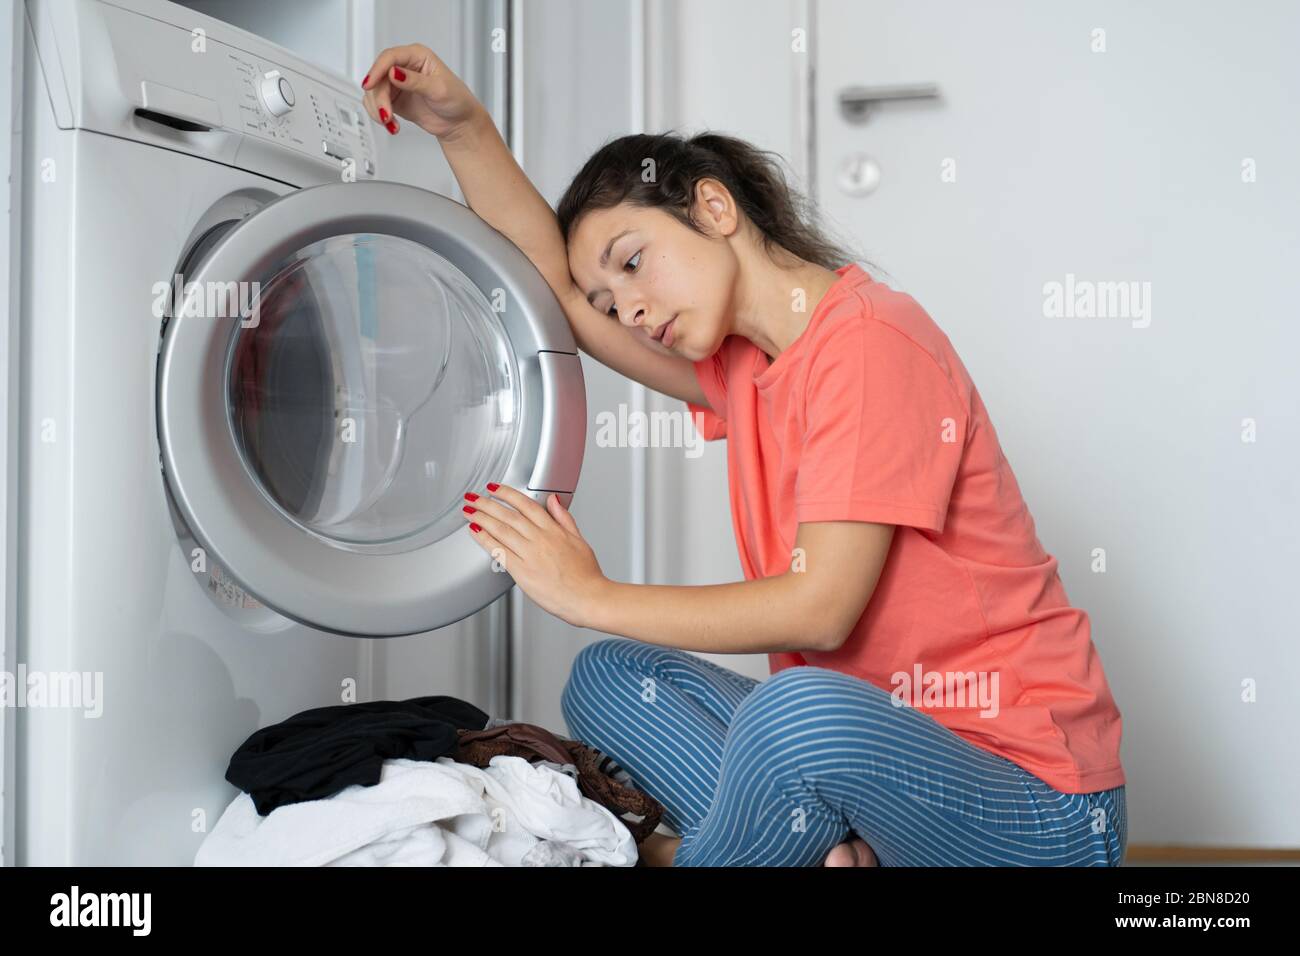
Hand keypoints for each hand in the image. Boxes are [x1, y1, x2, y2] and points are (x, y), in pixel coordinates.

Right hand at [360, 43, 483, 138]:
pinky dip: (379, 115)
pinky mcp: (395, 99)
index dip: (377, 70)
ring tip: (389, 122)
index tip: (369, 85)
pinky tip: (391, 124)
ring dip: (377, 109)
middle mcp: (405, 67)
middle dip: (379, 98)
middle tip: (386, 115)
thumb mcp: (438, 90)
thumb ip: (415, 81)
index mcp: (417, 56)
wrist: (459, 123)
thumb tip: (394, 72)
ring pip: (374, 91)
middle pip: (378, 77)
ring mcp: (398, 83)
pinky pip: (377, 103)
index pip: (390, 57)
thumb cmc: (457, 101)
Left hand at [462, 483, 608, 628]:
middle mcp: (540, 539)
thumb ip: (564, 518)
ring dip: (482, 517)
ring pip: (501, 529)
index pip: (526, 504)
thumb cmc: (586, 575)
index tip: (495, 488)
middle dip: (488, 503)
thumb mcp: (579, 540)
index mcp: (554, 530)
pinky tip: (475, 532)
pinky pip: (499, 551)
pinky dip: (485, 539)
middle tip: (474, 496)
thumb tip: (555, 500)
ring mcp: (530, 554)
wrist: (588, 598)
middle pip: (508, 515)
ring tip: (469, 510)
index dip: (507, 493)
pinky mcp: (522, 571)